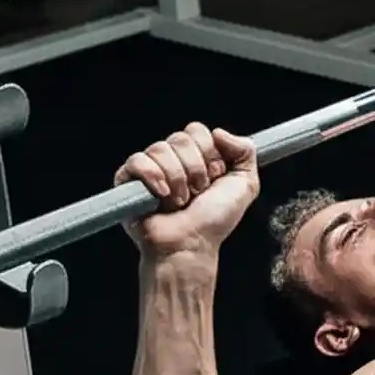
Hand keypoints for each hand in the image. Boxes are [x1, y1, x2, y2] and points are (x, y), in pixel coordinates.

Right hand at [114, 122, 259, 258]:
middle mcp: (172, 159)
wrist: (191, 244)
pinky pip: (137, 160)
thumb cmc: (214, 221)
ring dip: (177, 179)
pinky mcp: (128, 180)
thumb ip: (246, 151)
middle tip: (197, 193)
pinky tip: (161, 196)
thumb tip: (219, 131)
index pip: (198, 131)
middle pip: (180, 137)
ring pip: (160, 148)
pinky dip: (152, 177)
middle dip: (195, 169)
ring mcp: (150, 169)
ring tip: (180, 201)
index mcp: (196, 156)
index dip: (209, 154)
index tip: (214, 179)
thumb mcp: (245, 185)